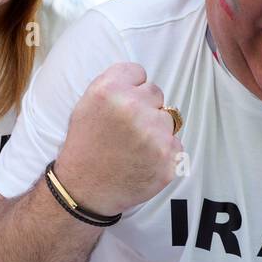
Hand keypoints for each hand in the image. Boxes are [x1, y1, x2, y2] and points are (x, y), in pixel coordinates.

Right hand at [54, 62, 181, 215]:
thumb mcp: (86, 104)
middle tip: (126, 130)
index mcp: (109, 90)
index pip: (138, 72)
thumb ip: (115, 84)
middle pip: (156, 93)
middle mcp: (133, 108)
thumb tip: (142, 79)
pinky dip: (164, 152)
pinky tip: (143, 161)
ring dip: (157, 129)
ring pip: (168, 118)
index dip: (130, 89)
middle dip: (145, 107)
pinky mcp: (169, 157)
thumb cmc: (85, 146)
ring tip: (134, 147)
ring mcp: (154, 134)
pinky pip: (176, 143)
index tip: (120, 106)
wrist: (85, 190)